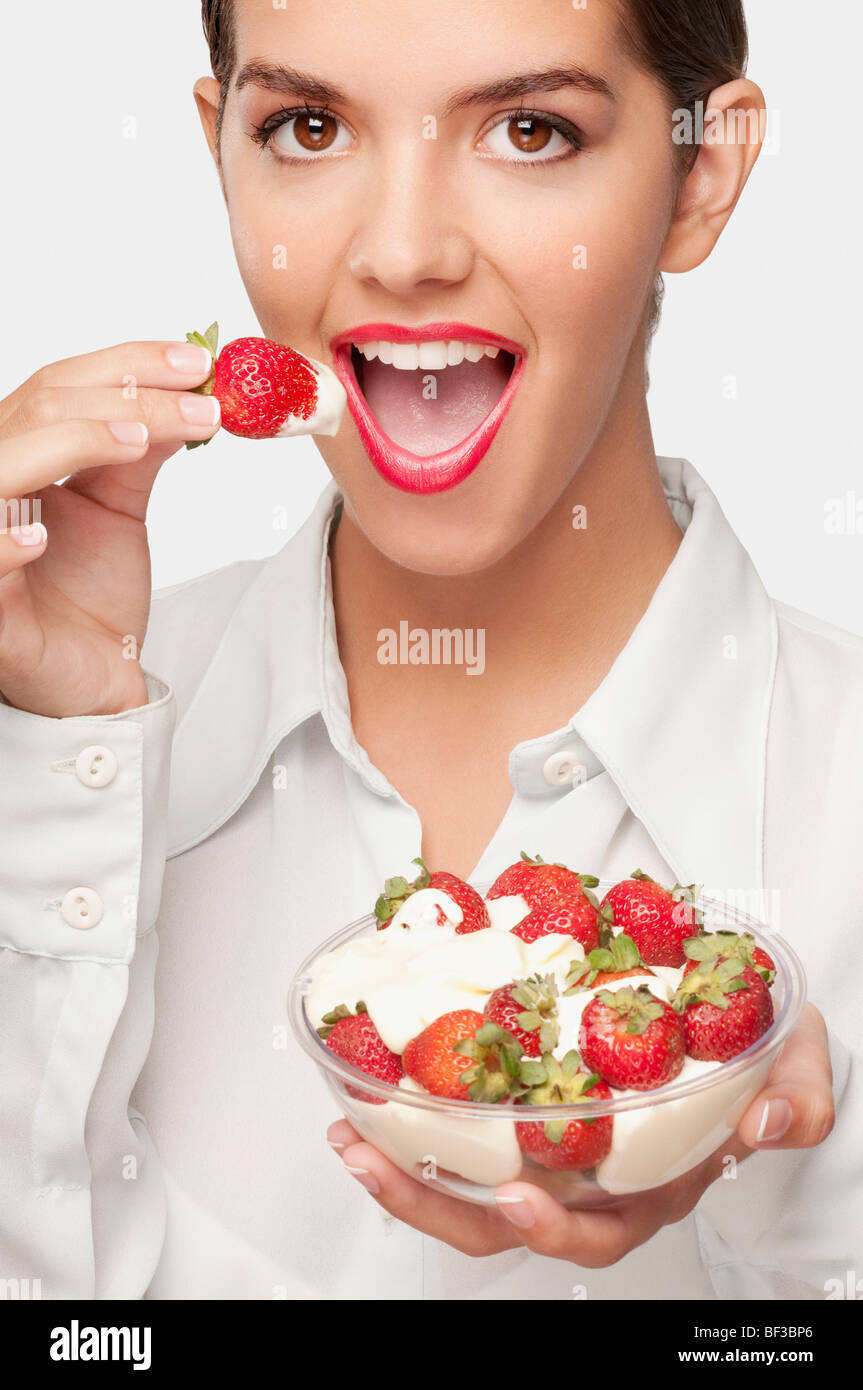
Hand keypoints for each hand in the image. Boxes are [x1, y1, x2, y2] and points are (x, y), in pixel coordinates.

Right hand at [0, 339, 219, 716]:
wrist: (96, 676)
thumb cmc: (91, 593)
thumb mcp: (119, 509)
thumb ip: (136, 452)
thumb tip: (182, 392)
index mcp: (19, 453)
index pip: (59, 385)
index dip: (126, 363)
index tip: (197, 361)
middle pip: (41, 409)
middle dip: (128, 397)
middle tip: (204, 406)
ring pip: (4, 465)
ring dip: (75, 442)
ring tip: (139, 441)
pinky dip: (5, 543)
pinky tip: (42, 534)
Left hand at [327, 1002, 832, 1265]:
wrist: (733, 1003)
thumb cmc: (757, 1047)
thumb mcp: (792, 1065)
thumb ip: (794, 1099)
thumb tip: (766, 1126)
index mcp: (650, 1183)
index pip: (597, 1231)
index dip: (551, 1228)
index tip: (514, 1198)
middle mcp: (590, 1175)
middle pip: (504, 1220)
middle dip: (430, 1204)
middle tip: (370, 1161)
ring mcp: (552, 1140)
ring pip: (469, 1180)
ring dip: (403, 1163)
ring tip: (348, 1134)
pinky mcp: (524, 1094)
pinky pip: (465, 1121)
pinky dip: (416, 1111)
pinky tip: (373, 1083)